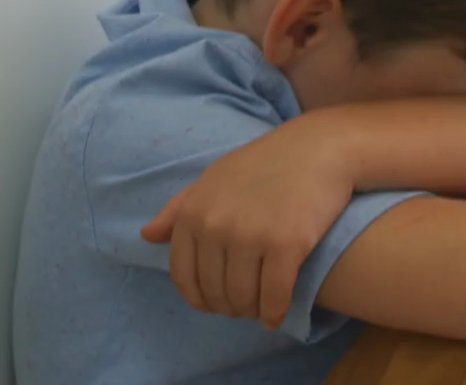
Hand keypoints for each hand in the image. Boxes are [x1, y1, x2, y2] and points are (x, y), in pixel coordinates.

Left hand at [140, 118, 351, 328]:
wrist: (318, 148)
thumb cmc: (264, 163)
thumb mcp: (213, 178)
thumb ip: (178, 208)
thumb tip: (147, 236)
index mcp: (194, 212)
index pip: (184, 276)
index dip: (198, 298)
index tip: (214, 303)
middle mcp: (216, 226)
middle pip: (214, 291)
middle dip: (228, 306)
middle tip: (243, 306)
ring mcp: (251, 236)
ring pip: (243, 298)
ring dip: (251, 312)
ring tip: (259, 309)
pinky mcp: (287, 245)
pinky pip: (274, 296)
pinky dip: (274, 313)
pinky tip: (276, 316)